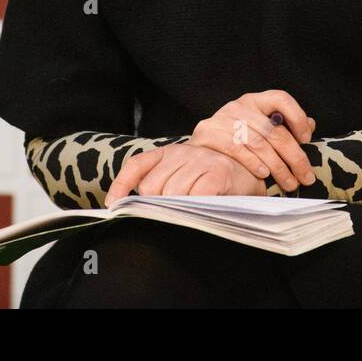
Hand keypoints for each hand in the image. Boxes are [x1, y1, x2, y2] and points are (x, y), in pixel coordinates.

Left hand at [105, 143, 267, 206]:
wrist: (248, 169)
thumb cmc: (209, 177)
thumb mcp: (180, 173)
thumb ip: (158, 183)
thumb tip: (127, 206)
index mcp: (168, 152)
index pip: (136, 165)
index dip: (121, 185)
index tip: (112, 205)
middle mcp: (182, 152)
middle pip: (152, 187)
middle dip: (158, 204)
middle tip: (176, 207)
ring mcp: (201, 161)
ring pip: (173, 193)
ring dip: (179, 208)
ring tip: (192, 207)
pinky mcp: (218, 173)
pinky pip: (196, 196)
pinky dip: (195, 208)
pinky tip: (202, 208)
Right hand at [187, 90, 317, 191]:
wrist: (200, 155)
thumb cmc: (237, 144)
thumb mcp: (263, 133)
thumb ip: (285, 128)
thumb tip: (311, 124)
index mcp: (255, 101)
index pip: (280, 98)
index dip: (297, 116)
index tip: (307, 139)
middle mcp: (238, 106)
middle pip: (273, 129)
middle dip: (294, 155)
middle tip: (306, 176)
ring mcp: (221, 118)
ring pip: (258, 142)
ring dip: (278, 166)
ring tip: (289, 182)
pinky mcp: (208, 133)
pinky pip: (237, 148)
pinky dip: (253, 163)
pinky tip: (264, 175)